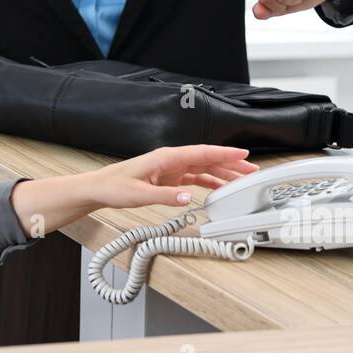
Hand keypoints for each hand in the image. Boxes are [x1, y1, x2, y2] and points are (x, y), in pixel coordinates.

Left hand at [89, 145, 258, 208]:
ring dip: (222, 173)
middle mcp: (171, 160)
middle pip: (207, 160)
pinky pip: (194, 178)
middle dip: (230, 164)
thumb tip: (188, 198)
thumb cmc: (115, 187)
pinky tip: (219, 189)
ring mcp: (171, 169)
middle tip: (251, 170)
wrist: (100, 188)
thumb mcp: (139, 195)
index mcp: (166, 158)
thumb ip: (165, 196)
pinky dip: (209, 182)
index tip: (243, 154)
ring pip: (203, 169)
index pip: (201, 153)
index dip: (224, 154)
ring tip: (242, 179)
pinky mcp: (169, 178)